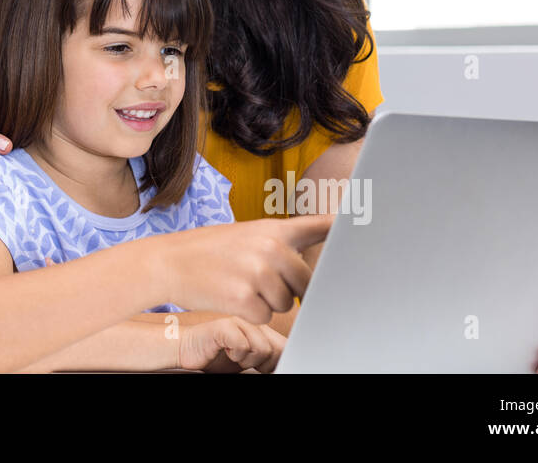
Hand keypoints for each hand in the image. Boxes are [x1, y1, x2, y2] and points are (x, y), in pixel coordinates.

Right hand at [160, 215, 332, 324]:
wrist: (169, 261)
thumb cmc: (209, 251)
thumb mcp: (246, 235)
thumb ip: (280, 243)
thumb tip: (308, 262)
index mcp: (273, 230)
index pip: (320, 227)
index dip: (348, 225)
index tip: (368, 221)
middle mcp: (270, 248)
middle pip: (306, 282)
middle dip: (287, 287)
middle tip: (256, 278)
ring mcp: (258, 273)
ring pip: (285, 301)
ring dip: (266, 300)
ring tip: (238, 283)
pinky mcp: (245, 298)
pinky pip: (264, 315)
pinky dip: (250, 312)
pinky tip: (230, 295)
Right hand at [179, 316, 286, 372]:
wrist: (184, 346)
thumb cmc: (213, 353)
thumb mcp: (246, 357)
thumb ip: (265, 356)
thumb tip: (284, 363)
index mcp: (259, 326)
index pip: (285, 344)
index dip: (280, 360)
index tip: (264, 367)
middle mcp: (251, 320)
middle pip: (277, 348)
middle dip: (264, 363)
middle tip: (246, 362)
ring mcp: (238, 321)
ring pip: (262, 348)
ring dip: (248, 361)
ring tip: (233, 356)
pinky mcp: (224, 326)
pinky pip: (243, 346)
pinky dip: (236, 356)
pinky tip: (225, 351)